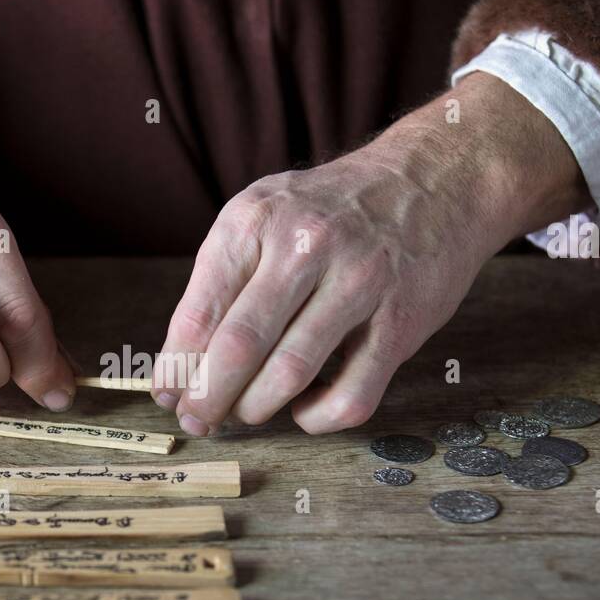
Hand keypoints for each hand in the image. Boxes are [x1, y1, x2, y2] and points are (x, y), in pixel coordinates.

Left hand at [152, 73, 588, 434]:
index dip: (175, 367)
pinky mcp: (401, 322)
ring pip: (289, 374)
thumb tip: (180, 365)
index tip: (166, 395)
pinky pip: (352, 395)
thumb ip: (223, 279)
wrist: (433, 180)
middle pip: (238, 346)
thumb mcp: (264, 214)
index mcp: (256, 221)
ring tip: (244, 414)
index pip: (198, 312)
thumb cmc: (332, 210)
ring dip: (255, 408)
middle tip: (197, 419)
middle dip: (207, 397)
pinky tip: (305, 409)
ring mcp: (359, 283)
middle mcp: (305, 246)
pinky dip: (318, 418)